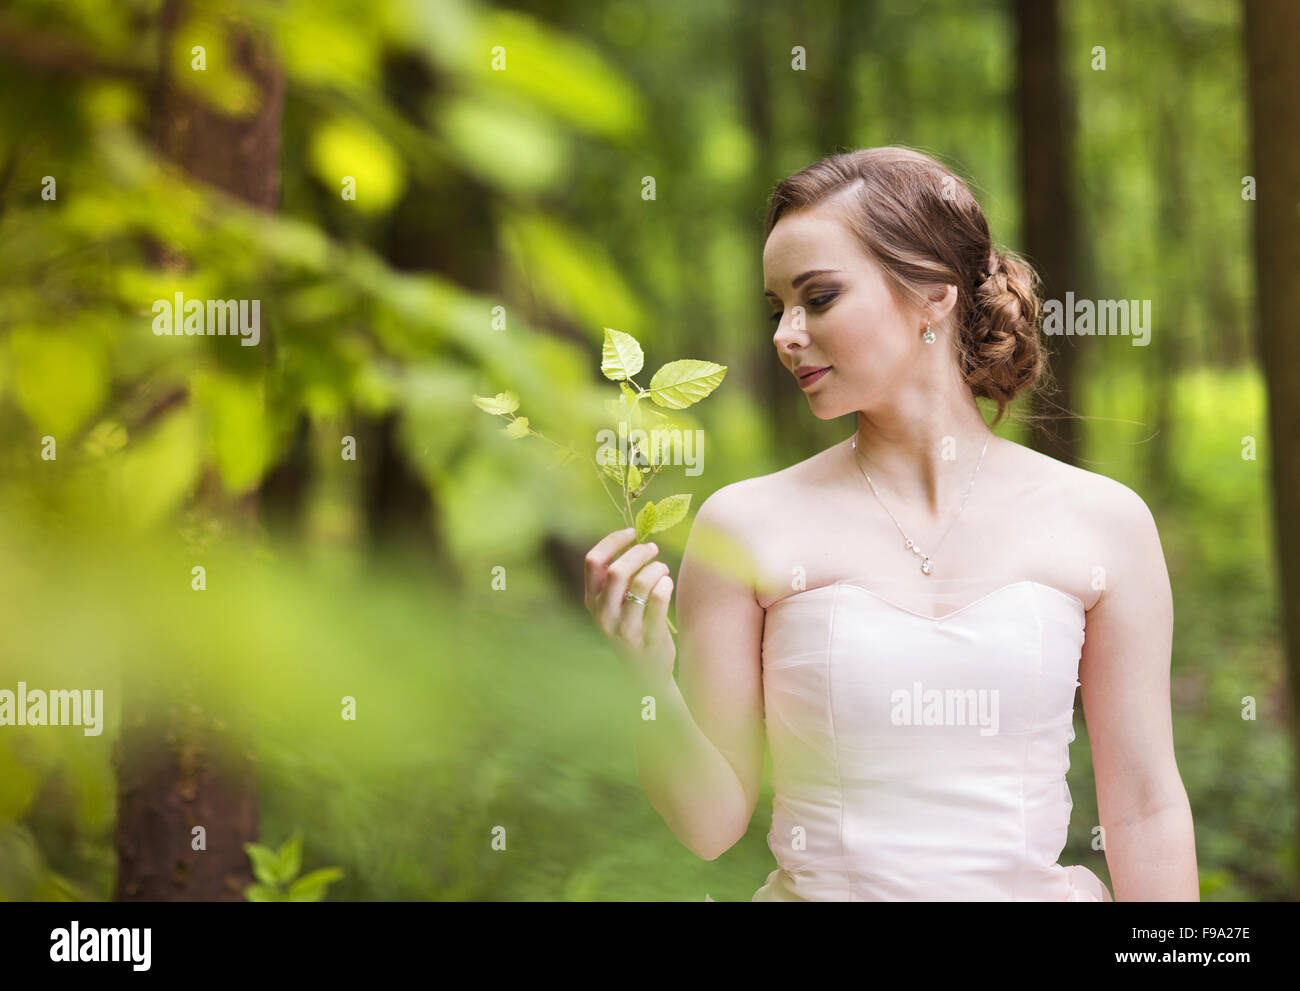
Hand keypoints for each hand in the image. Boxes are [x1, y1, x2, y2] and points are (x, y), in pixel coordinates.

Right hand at [584, 527, 675, 684]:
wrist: (645, 674)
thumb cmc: (632, 629)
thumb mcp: (614, 607)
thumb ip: (617, 579)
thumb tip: (634, 538)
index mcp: (592, 602)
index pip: (593, 561)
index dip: (613, 541)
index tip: (632, 532)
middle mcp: (604, 615)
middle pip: (617, 570)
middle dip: (639, 552)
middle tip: (653, 549)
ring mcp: (625, 628)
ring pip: (640, 583)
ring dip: (655, 568)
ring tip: (662, 569)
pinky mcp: (649, 637)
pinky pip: (659, 599)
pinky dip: (666, 583)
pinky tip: (668, 583)